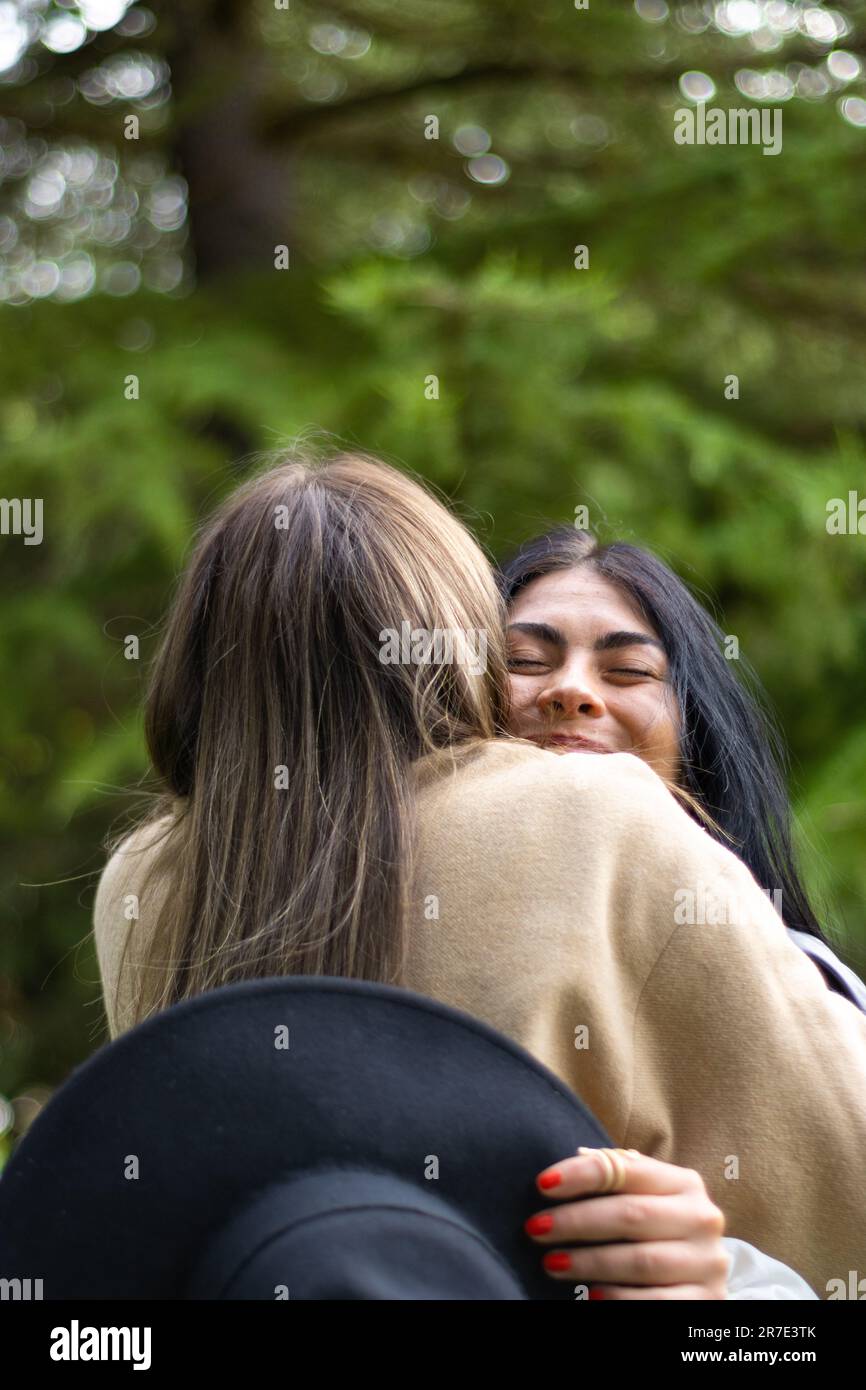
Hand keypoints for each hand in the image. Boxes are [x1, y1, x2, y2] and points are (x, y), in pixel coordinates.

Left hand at [524, 1146, 728, 1298]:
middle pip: (631, 1215)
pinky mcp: (708, 1300)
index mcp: (684, 1183)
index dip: (582, 1174)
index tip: (542, 1184)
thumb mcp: (644, 1200)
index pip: (627, 1169)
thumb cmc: (656, 1231)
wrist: (696, 1278)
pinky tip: (591, 1296)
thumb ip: (613, 1183)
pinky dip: (619, 1298)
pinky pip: (656, 1301)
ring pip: (641, 1260)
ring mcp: (707, 1262)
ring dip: (590, 1263)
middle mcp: (702, 1218)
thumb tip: (557, 1177)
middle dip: (577, 1221)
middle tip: (536, 1229)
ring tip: (552, 1263)